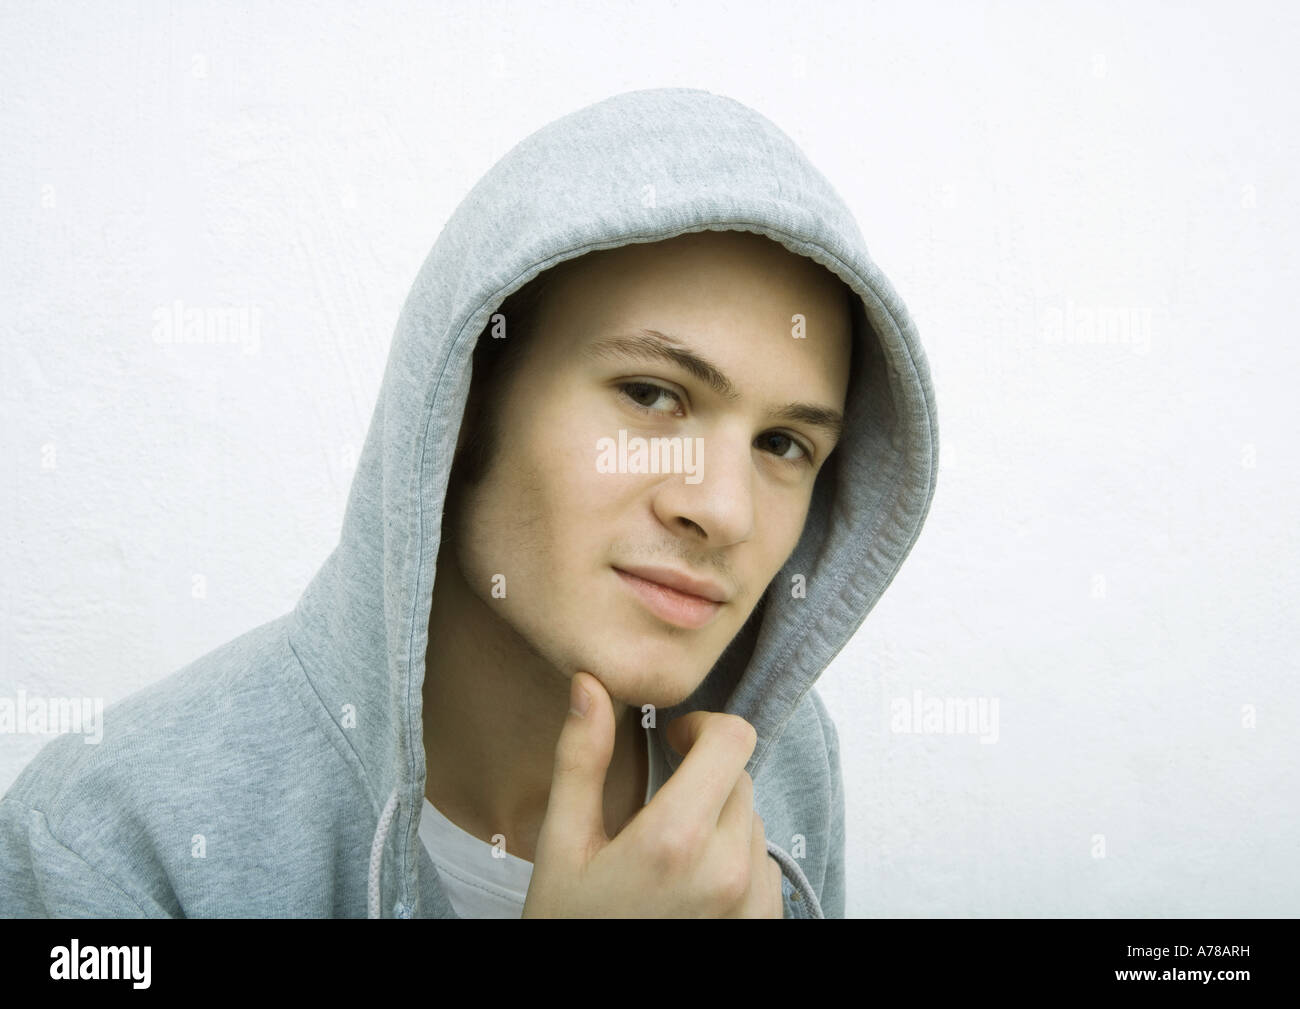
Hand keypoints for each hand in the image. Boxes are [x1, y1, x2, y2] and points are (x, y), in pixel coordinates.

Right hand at [521, 670, 783, 917]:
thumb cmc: (570, 927)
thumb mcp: (561, 846)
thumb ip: (579, 759)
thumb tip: (591, 683)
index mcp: (675, 839)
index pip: (733, 739)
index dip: (702, 728)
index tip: (672, 742)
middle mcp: (728, 871)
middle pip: (740, 778)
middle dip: (703, 777)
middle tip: (657, 802)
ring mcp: (752, 906)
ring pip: (752, 821)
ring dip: (719, 819)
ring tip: (669, 854)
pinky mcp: (761, 928)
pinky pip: (763, 867)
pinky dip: (734, 861)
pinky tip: (690, 886)